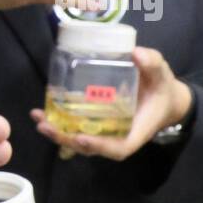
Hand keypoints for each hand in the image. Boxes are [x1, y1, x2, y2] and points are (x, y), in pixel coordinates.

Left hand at [31, 47, 192, 159]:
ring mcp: (105, 133)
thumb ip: (152, 64)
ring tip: (38, 119)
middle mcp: (118, 137)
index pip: (118, 148)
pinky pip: (77, 130)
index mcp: (136, 131)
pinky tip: (41, 114)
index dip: (98, 145)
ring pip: (79, 141)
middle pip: (90, 147)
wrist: (163, 97)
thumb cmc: (161, 87)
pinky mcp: (96, 126)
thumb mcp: (161, 73)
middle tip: (46, 126)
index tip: (81, 137)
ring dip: (57, 133)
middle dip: (67, 139)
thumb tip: (137, 54)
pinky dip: (59, 124)